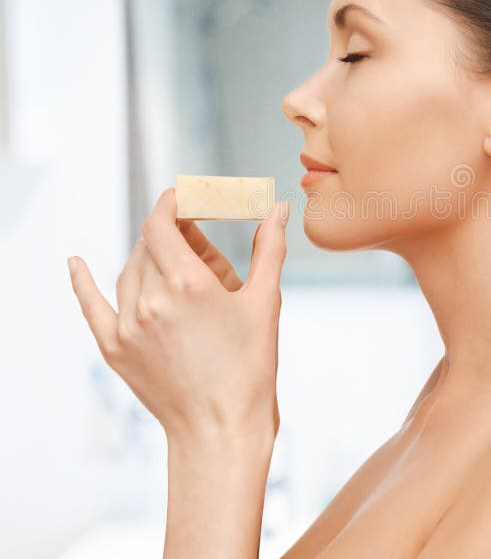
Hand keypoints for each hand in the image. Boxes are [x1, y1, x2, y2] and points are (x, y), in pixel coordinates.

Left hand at [68, 188, 290, 443]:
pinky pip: (92, 306)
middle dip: (172, 232)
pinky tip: (75, 262)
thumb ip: (269, 247)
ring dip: (150, 256)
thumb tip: (278, 209)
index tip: (186, 197)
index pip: (162, 223)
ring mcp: (127, 325)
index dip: (172, 203)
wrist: (221, 429)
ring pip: (129, 271)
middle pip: (149, 245)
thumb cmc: (250, 367)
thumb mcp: (265, 301)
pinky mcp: (114, 348)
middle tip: (199, 235)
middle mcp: (151, 299)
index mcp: (188, 283)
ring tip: (180, 263)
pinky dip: (82, 281)